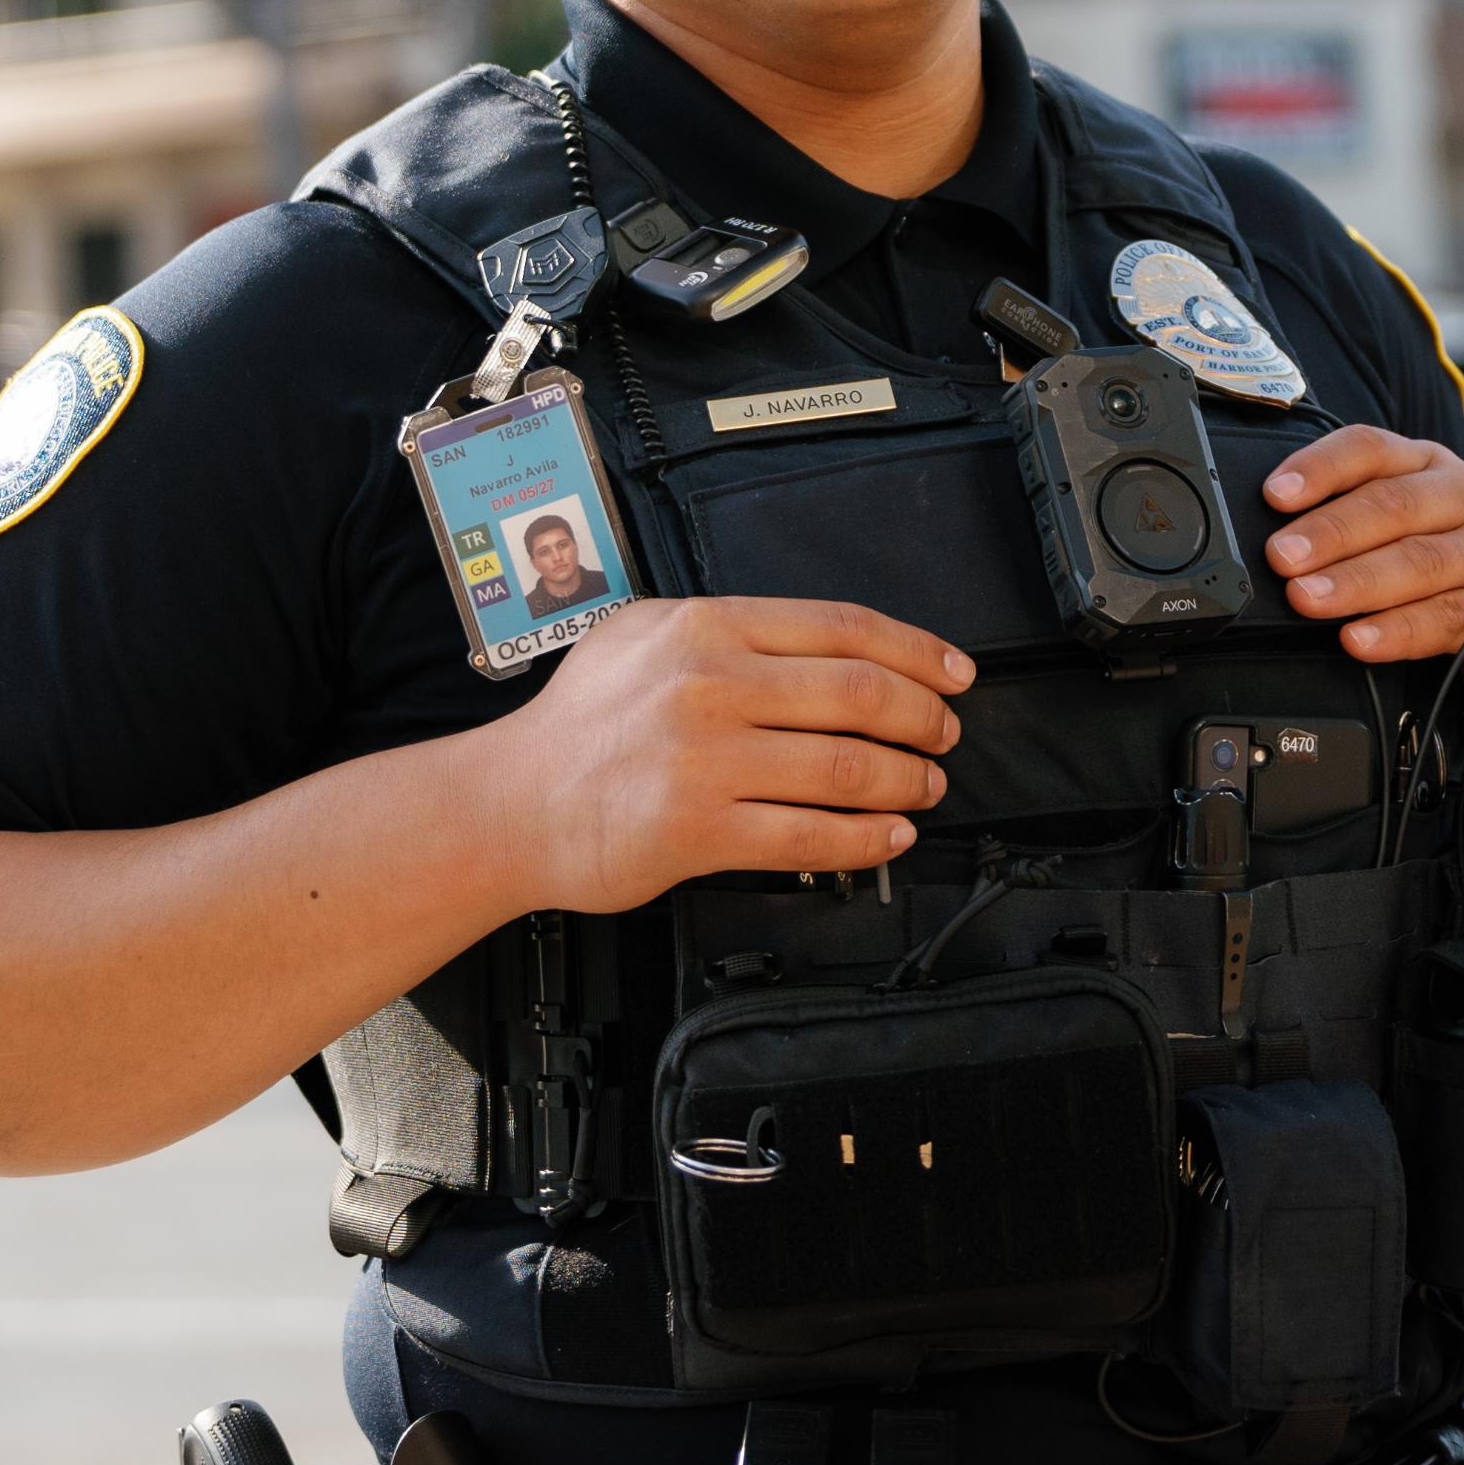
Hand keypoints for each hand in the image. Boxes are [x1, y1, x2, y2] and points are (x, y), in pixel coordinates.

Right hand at [498, 597, 966, 912]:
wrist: (508, 804)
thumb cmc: (578, 725)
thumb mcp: (641, 636)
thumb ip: (725, 628)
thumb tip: (825, 644)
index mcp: (706, 626)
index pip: (841, 628)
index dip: (916, 651)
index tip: (954, 673)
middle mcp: (710, 683)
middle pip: (858, 693)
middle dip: (922, 717)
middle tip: (945, 734)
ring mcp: (704, 758)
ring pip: (844, 766)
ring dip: (904, 779)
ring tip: (924, 785)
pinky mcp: (696, 829)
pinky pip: (809, 836)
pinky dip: (864, 838)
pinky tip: (888, 835)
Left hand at [1257, 427, 1463, 693]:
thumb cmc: (1434, 570)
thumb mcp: (1392, 532)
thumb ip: (1345, 524)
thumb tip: (1273, 540)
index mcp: (1430, 465)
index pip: (1372, 449)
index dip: (1322, 468)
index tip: (1275, 495)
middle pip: (1398, 503)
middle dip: (1332, 532)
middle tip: (1283, 559)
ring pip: (1424, 559)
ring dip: (1359, 581)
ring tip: (1308, 598)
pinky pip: (1450, 616)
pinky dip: (1399, 630)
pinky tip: (1360, 640)